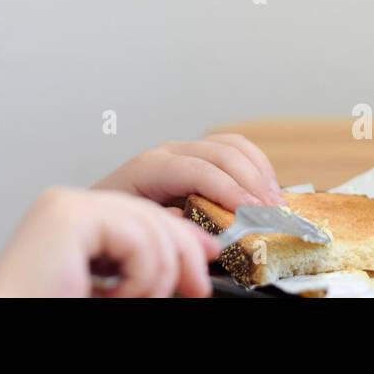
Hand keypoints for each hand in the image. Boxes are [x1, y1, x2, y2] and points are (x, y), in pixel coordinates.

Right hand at [0, 186, 221, 296]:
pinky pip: (139, 238)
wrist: (1, 327)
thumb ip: (149, 262)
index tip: (203, 271)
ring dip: (156, 277)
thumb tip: (202, 247)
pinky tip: (114, 296)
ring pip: (153, 227)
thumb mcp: (118, 285)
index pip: (146, 215)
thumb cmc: (52, 308)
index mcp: (78, 220)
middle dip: (184, 257)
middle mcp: (71, 205)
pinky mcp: (70, 216)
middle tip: (196, 292)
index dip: (183, 240)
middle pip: (154, 215)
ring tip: (130, 299)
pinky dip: (142, 277)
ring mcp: (68, 206)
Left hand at [90, 133, 285, 214]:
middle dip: (251, 181)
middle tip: (272, 212)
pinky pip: (232, 149)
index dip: (228, 189)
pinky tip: (266, 188)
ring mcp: (181, 151)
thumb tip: (194, 218)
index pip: (197, 170)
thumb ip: (164, 222)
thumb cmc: (115, 225)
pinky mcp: (195, 158)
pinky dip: (255, 165)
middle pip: (220, 152)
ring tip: (275, 203)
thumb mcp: (132, 228)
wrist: (98, 217)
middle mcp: (166, 153)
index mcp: (148, 169)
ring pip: (231, 145)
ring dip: (258, 171)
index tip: (253, 213)